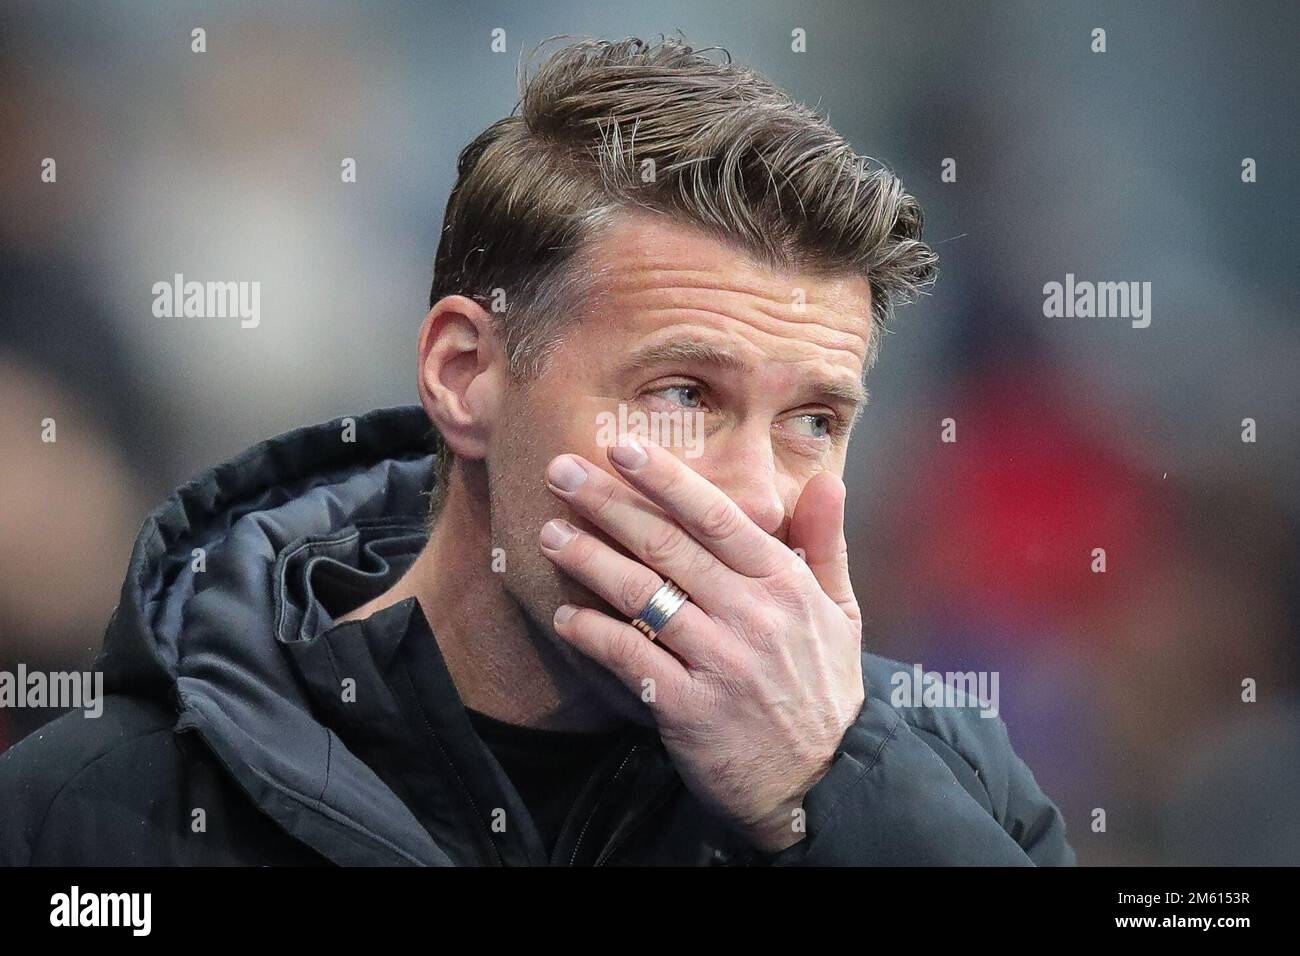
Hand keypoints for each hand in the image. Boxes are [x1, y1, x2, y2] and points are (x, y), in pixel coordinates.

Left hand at [538, 437, 864, 851]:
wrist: (822, 780)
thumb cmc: (823, 687)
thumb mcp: (841, 612)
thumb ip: (825, 544)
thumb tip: (827, 479)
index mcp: (784, 584)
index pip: (717, 517)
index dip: (665, 479)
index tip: (621, 447)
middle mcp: (752, 616)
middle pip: (667, 545)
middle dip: (608, 503)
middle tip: (560, 472)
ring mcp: (719, 662)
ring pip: (641, 595)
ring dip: (589, 560)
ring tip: (550, 535)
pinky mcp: (688, 708)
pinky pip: (629, 657)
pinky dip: (592, 634)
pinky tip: (563, 616)